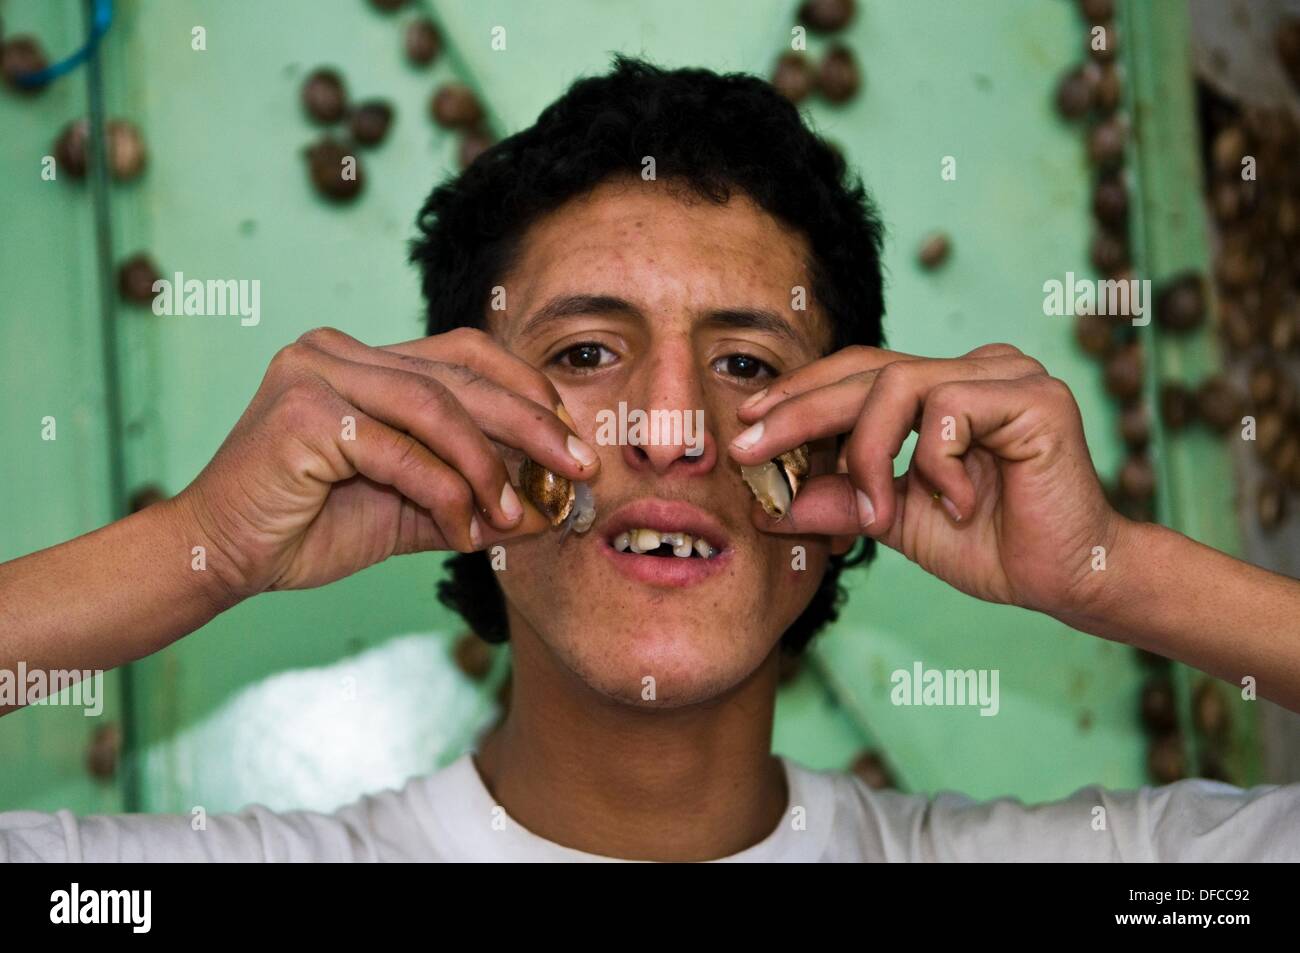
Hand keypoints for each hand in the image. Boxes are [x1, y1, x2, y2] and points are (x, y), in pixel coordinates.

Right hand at [173, 326, 598, 598]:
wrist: (221, 559)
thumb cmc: (307, 528)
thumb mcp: (410, 506)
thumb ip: (472, 497)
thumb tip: (552, 504)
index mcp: (361, 358)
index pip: (464, 354)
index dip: (525, 389)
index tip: (571, 437)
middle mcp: (336, 350)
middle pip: (460, 376)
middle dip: (531, 424)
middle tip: (579, 465)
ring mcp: (315, 373)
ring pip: (436, 409)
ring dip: (489, 467)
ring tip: (518, 514)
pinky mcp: (303, 412)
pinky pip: (401, 451)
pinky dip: (445, 494)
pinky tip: (464, 532)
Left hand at [728, 343, 1125, 619]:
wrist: (1070, 580)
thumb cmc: (992, 546)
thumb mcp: (895, 522)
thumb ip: (841, 501)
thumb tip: (768, 501)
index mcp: (945, 387)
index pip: (858, 372)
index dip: (800, 393)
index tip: (747, 424)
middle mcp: (977, 368)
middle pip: (867, 371)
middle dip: (800, 412)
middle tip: (751, 448)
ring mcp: (1008, 375)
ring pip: (898, 386)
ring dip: (869, 454)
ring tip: (880, 514)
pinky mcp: (1034, 396)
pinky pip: (947, 414)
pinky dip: (935, 466)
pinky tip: (959, 503)